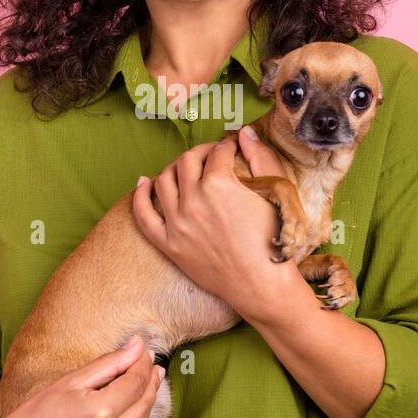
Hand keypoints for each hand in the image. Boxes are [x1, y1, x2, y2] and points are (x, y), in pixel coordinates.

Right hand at [0, 335, 163, 417]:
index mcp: (98, 411)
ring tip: (143, 387)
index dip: (143, 364)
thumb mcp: (69, 382)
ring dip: (144, 405)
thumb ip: (108, 364)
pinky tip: (128, 415)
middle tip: (153, 367)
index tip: (145, 352)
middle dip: (151, 382)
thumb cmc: (35, 415)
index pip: (135, 382)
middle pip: (144, 404)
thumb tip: (138, 345)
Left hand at [131, 124, 302, 319]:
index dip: (226, 146)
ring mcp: (177, 223)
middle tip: (211, 156)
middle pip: (187, 161)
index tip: (231, 149)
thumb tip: (244, 132)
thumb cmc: (274, 239)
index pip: (217, 152)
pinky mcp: (169, 244)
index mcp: (219, 184)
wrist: (262, 285)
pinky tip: (144, 183)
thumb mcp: (277, 192)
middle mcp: (193, 200)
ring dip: (173, 168)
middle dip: (200, 153)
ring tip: (184, 169)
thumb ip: (261, 157)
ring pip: (163, 181)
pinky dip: (140, 195)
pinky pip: (143, 215)